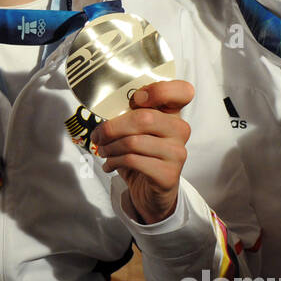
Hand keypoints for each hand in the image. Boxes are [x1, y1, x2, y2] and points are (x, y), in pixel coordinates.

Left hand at [90, 80, 194, 224]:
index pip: (182, 91)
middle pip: (144, 118)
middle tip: (98, 136)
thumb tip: (103, 109)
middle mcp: (180, 130)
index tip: (136, 100)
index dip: (159, 91)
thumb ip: (129, 114)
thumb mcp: (136, 130)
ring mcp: (177, 153)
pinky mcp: (168, 174)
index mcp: (173, 113)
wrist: (150, 190)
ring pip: (133, 142)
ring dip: (110, 147)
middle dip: (112, 127)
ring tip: (103, 151)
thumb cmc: (141, 155)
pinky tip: (109, 165)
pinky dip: (113, 162)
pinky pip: (133, 161)